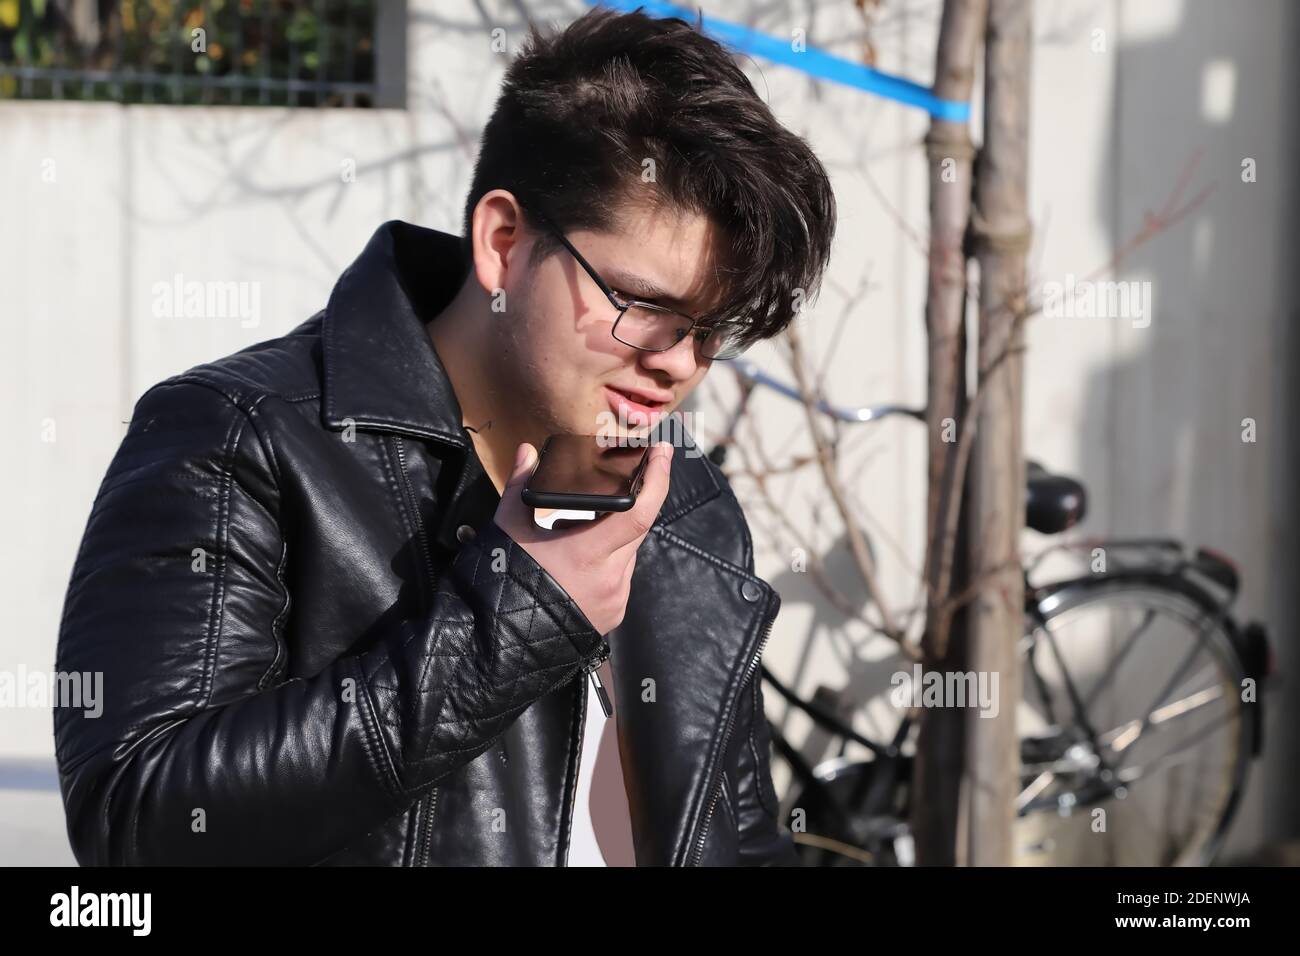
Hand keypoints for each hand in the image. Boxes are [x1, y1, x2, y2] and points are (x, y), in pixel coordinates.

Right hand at [492, 440, 673, 635]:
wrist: (503, 640)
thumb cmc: (506, 583)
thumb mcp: (510, 529)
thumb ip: (521, 486)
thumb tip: (528, 452)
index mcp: (587, 554)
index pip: (638, 513)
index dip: (657, 480)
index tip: (662, 454)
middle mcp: (610, 577)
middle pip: (637, 527)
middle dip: (632, 501)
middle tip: (623, 480)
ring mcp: (616, 598)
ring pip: (629, 551)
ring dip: (616, 534)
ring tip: (581, 528)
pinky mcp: (616, 612)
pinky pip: (622, 575)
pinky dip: (610, 560)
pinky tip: (584, 558)